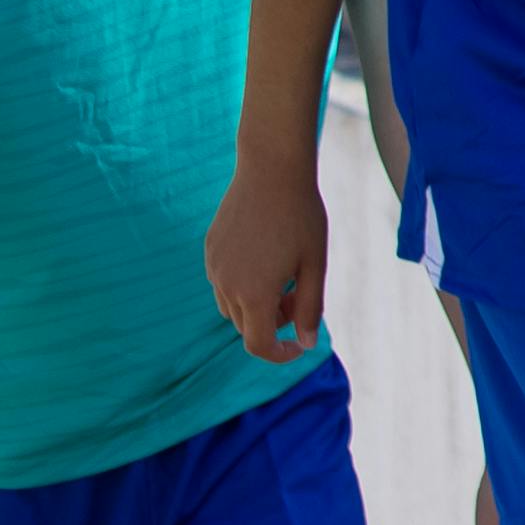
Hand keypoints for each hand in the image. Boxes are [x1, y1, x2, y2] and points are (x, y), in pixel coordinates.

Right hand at [206, 160, 329, 363]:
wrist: (271, 170)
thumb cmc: (301, 216)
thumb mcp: (314, 265)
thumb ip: (310, 307)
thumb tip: (306, 343)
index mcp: (253, 294)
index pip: (258, 345)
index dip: (279, 354)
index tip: (298, 347)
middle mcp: (226, 284)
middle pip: (246, 326)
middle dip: (273, 322)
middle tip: (299, 294)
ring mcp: (213, 266)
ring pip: (232, 305)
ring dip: (256, 304)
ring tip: (284, 275)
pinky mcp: (210, 249)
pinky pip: (223, 281)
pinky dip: (244, 283)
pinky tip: (266, 256)